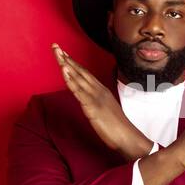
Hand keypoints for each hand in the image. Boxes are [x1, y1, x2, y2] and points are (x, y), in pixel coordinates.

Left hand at [53, 42, 152, 159]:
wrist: (128, 138)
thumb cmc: (117, 128)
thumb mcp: (105, 111)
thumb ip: (97, 104)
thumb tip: (89, 102)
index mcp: (101, 91)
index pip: (85, 74)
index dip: (74, 63)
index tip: (64, 54)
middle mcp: (98, 91)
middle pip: (80, 71)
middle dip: (67, 59)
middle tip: (56, 47)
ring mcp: (96, 98)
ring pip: (79, 78)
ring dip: (67, 65)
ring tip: (58, 53)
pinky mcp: (93, 107)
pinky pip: (79, 91)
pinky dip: (71, 80)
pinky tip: (64, 71)